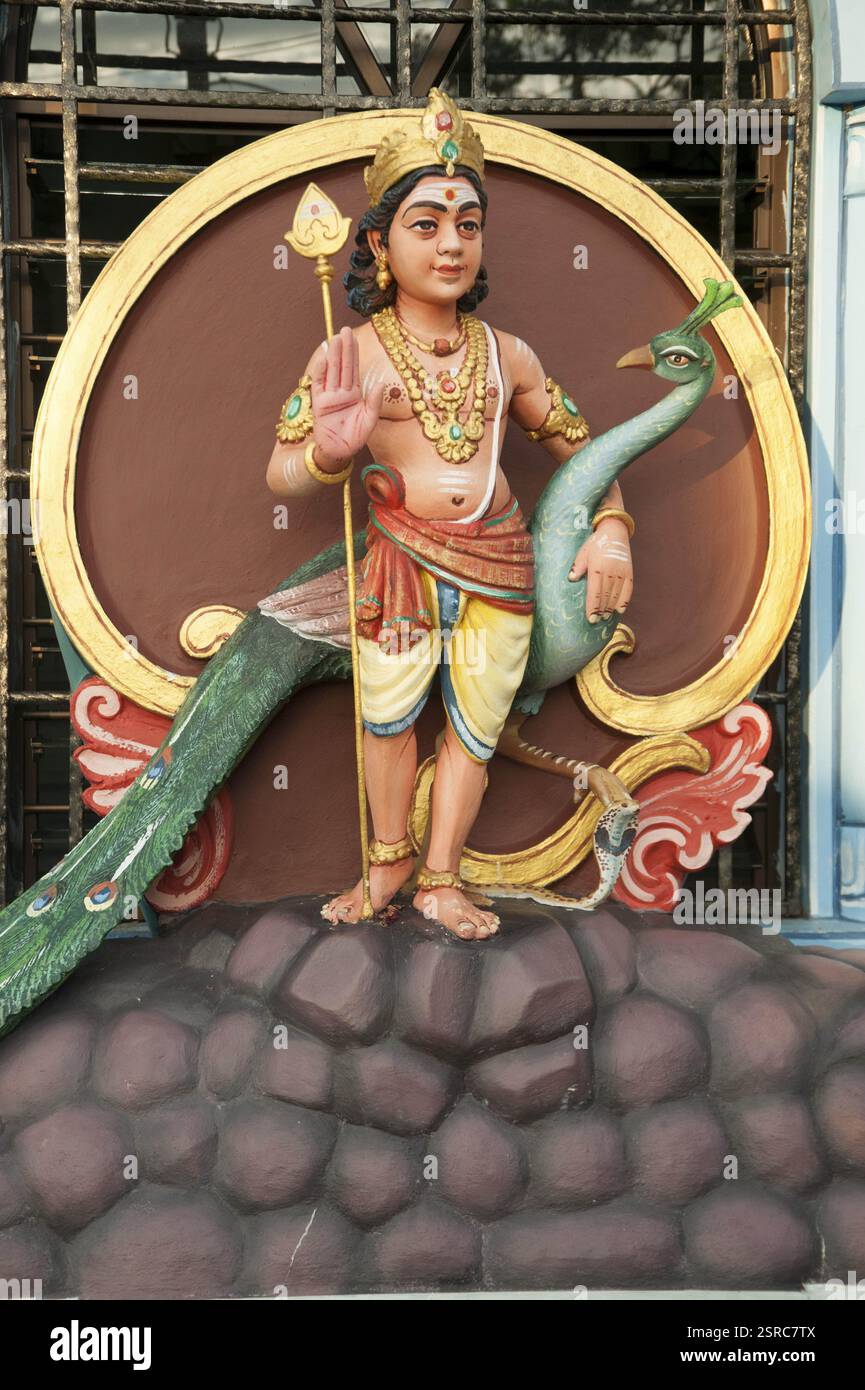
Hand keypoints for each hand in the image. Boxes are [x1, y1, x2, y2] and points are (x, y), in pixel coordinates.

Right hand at [310, 325, 383, 465]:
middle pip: (342, 366)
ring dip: (333, 355)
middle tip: (344, 330)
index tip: (353, 337)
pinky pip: (319, 384)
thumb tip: (380, 384)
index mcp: (354, 394)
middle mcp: (341, 392)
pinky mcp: (319, 403)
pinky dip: (321, 370)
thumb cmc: (354, 438)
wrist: (339, 453)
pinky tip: (323, 357)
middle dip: (344, 348)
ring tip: (335, 338)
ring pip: (332, 371)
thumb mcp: (369, 420)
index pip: (354, 369)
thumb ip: (374, 402)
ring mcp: (329, 396)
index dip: (353, 353)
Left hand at [568, 518, 632, 622]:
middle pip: (606, 596)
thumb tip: (571, 578)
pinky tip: (620, 610)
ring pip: (616, 595)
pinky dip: (624, 601)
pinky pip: (628, 589)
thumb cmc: (596, 543)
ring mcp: (621, 572)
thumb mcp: (583, 552)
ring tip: (605, 617)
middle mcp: (610, 571)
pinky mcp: (629, 572)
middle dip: (601, 610)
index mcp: (597, 567)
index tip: (590, 618)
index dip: (592, 607)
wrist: (615, 531)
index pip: (594, 592)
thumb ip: (578, 566)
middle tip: (596, 621)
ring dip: (611, 608)